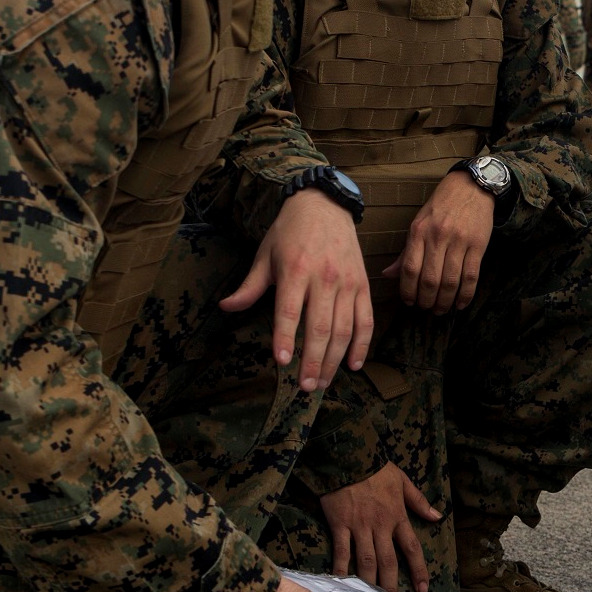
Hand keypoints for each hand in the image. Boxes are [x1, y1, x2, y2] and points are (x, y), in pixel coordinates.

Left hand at [221, 188, 373, 392]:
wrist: (324, 204)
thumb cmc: (290, 232)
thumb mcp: (265, 255)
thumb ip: (249, 287)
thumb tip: (225, 308)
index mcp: (295, 270)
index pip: (290, 311)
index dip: (286, 338)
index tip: (283, 362)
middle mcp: (323, 278)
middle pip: (320, 327)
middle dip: (313, 360)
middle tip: (304, 386)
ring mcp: (347, 282)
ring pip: (344, 328)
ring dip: (334, 360)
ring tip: (322, 382)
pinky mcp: (363, 285)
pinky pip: (366, 320)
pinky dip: (362, 345)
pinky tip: (354, 365)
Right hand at [319, 461, 441, 591]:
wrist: (349, 455)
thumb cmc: (376, 468)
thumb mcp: (403, 481)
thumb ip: (419, 501)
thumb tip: (438, 516)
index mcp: (397, 516)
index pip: (412, 548)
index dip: (419, 570)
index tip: (423, 589)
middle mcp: (380, 525)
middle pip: (388, 561)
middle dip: (391, 585)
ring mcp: (359, 526)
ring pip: (366, 560)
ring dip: (369, 582)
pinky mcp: (340, 524)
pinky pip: (341, 551)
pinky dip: (341, 568)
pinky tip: (341, 584)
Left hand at [385, 171, 494, 313]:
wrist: (471, 187)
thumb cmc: (441, 207)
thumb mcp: (419, 223)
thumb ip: (406, 252)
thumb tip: (387, 275)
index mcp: (419, 231)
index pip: (409, 268)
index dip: (408, 290)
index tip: (409, 302)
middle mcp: (437, 236)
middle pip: (429, 279)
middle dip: (426, 300)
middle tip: (426, 309)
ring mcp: (459, 241)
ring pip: (450, 281)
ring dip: (445, 301)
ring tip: (441, 309)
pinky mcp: (478, 245)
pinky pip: (471, 276)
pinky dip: (465, 294)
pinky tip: (460, 304)